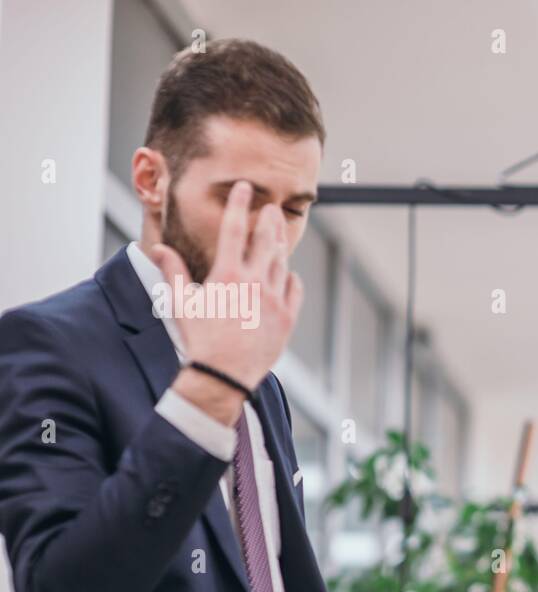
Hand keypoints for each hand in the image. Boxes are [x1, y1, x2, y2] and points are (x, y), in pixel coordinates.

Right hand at [150, 180, 302, 395]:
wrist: (224, 375)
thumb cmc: (198, 340)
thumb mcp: (181, 304)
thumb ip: (172, 272)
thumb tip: (159, 248)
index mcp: (227, 274)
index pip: (234, 229)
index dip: (239, 204)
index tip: (245, 188)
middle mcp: (254, 282)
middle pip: (266, 240)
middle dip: (269, 219)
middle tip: (271, 207)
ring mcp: (274, 300)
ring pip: (282, 263)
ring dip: (280, 246)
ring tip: (279, 234)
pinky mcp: (287, 318)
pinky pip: (294, 289)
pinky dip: (291, 278)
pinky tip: (288, 273)